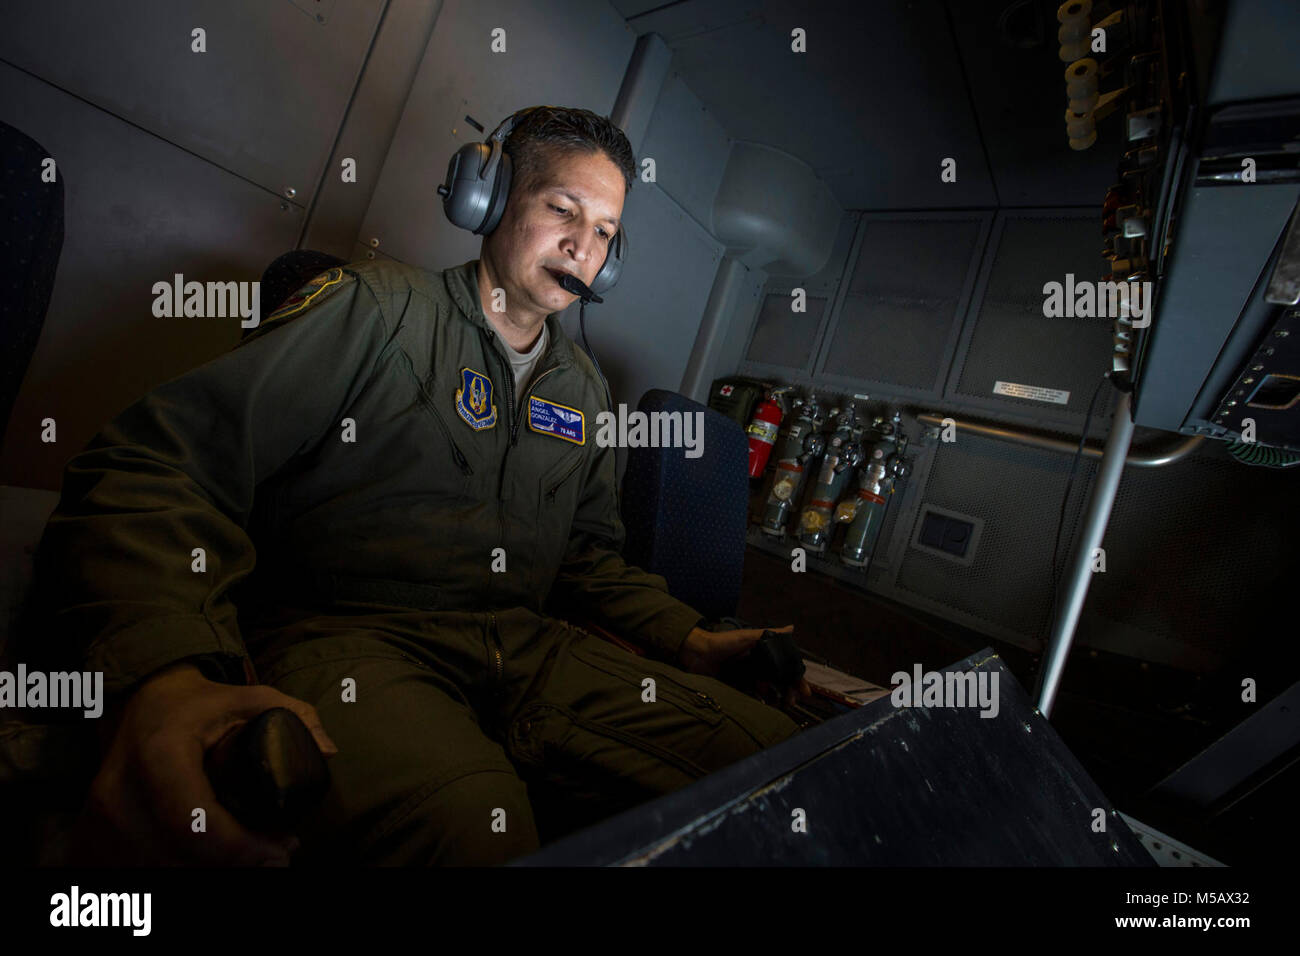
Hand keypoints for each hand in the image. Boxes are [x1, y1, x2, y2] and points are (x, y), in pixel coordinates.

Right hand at [67, 662, 337, 865]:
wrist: (139, 704)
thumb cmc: (196, 704)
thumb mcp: (247, 698)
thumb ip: (294, 715)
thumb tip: (328, 750)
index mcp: (158, 755)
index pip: (197, 823)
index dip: (242, 848)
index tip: (282, 850)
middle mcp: (119, 792)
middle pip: (181, 856)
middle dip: (236, 864)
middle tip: (277, 856)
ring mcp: (100, 821)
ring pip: (161, 869)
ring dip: (211, 872)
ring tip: (254, 857)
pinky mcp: (93, 838)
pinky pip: (138, 870)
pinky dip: (180, 869)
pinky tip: (212, 862)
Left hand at [678, 625, 812, 708]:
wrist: (697, 652)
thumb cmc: (722, 641)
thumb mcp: (748, 636)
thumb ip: (770, 634)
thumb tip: (791, 628)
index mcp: (762, 653)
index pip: (784, 667)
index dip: (795, 678)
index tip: (804, 689)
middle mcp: (757, 665)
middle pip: (778, 681)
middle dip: (789, 691)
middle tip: (793, 701)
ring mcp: (747, 676)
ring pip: (767, 689)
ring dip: (776, 697)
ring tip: (782, 704)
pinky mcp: (736, 685)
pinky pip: (751, 695)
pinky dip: (760, 701)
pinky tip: (765, 705)